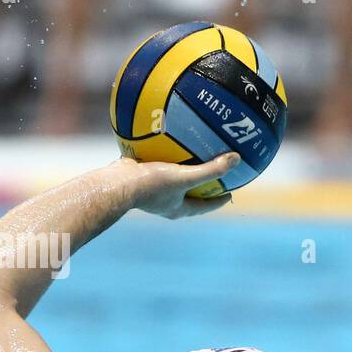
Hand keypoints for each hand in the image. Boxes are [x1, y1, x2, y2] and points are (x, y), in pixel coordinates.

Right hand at [111, 152, 240, 218]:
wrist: (115, 184)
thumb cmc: (151, 184)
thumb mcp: (185, 176)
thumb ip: (210, 169)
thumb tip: (236, 159)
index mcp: (179, 208)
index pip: (206, 206)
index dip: (220, 200)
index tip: (231, 193)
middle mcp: (166, 203)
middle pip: (190, 196)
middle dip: (202, 186)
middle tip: (214, 174)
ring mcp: (152, 193)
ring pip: (173, 182)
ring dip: (182, 171)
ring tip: (191, 156)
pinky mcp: (140, 179)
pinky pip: (156, 168)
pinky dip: (164, 158)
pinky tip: (166, 143)